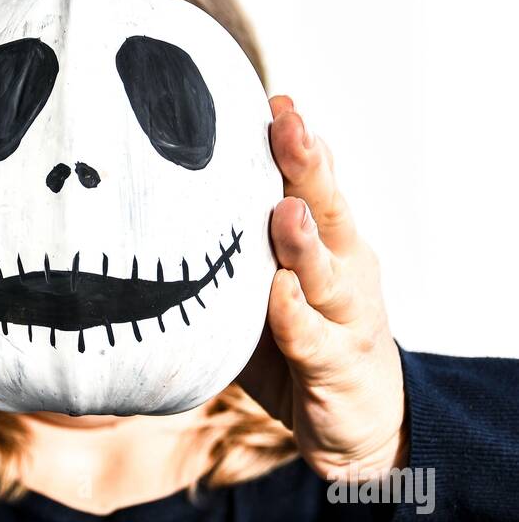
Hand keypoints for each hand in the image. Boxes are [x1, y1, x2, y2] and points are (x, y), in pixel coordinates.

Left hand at [237, 96, 406, 481]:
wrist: (365, 423)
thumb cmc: (303, 344)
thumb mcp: (268, 287)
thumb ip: (235, 250)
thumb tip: (156, 208)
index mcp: (328, 242)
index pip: (315, 182)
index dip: (299, 141)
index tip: (275, 99)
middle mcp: (344, 268)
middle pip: (327, 208)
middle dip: (306, 164)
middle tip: (286, 122)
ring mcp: (345, 316)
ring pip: (323, 270)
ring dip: (302, 238)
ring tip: (284, 208)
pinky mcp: (335, 365)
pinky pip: (311, 338)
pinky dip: (295, 316)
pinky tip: (280, 293)